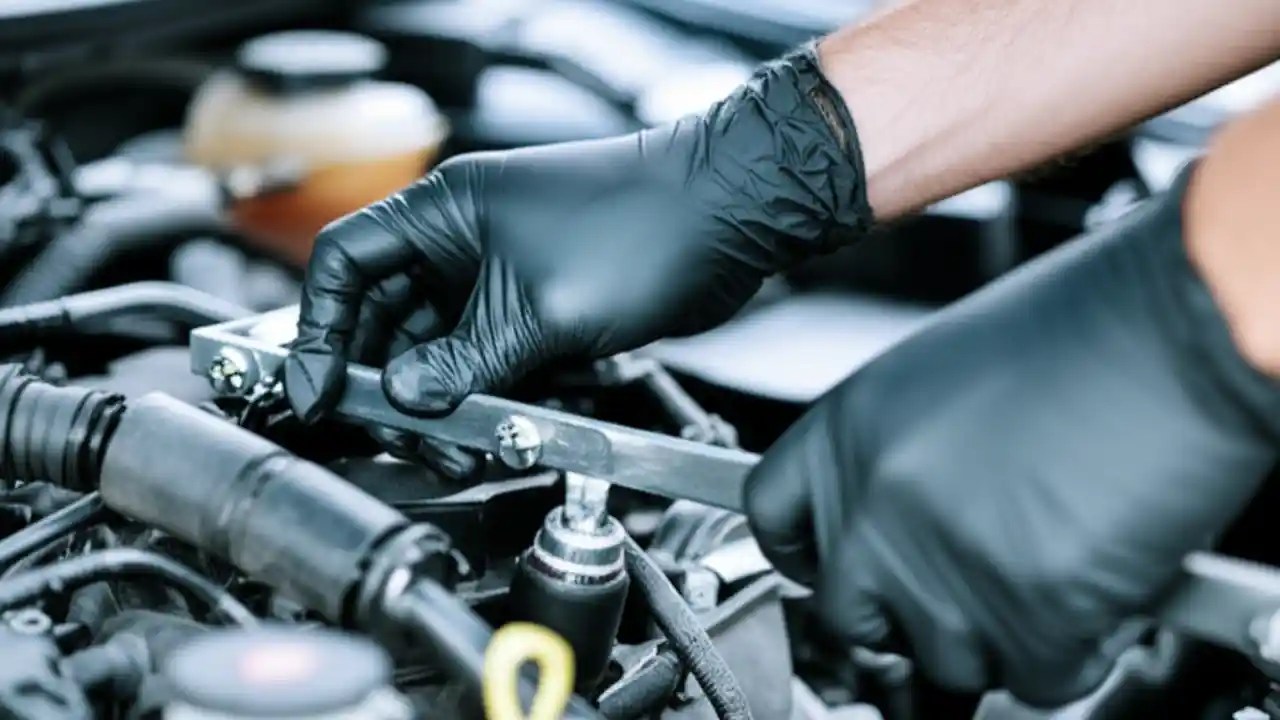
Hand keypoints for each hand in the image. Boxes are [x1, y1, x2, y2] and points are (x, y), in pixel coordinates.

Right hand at [283, 45, 869, 432]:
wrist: (730, 218)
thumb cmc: (641, 227)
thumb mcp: (538, 311)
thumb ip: (465, 363)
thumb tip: (409, 398)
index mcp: (443, 213)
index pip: (345, 263)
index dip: (321, 329)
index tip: (317, 387)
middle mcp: (463, 240)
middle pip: (387, 313)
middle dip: (381, 376)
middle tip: (385, 429)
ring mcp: (500, 273)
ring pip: (438, 343)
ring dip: (434, 394)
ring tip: (443, 441)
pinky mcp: (538, 304)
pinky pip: (486, 354)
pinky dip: (480, 389)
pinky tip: (482, 425)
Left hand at [743, 168, 1279, 705]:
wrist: (1180, 324)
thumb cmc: (1088, 325)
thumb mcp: (946, 371)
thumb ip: (902, 453)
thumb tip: (899, 507)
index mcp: (849, 428)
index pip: (771, 515)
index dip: (803, 552)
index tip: (826, 567)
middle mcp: (877, 500)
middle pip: (844, 612)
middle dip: (899, 615)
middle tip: (960, 587)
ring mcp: (942, 564)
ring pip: (940, 658)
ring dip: (993, 635)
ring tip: (1046, 564)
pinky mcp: (1025, 614)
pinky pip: (1031, 678)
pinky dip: (1070, 651)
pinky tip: (1094, 587)